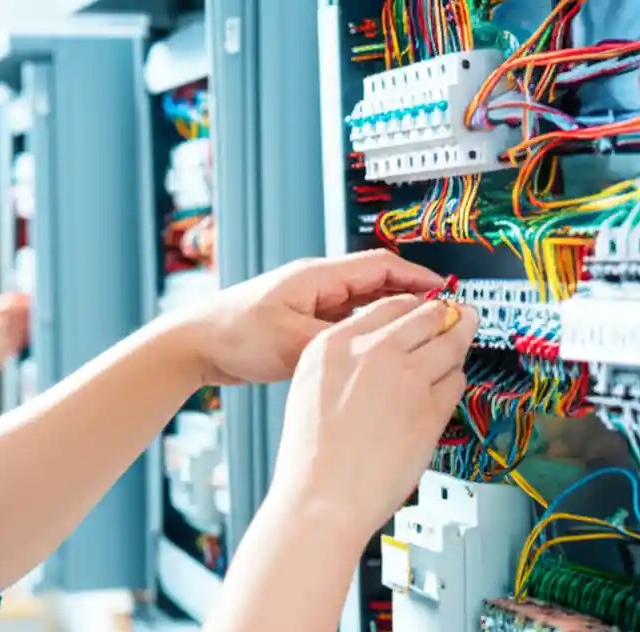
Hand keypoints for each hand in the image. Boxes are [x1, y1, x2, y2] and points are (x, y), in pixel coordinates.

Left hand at [178, 250, 443, 386]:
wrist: (195, 346)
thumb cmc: (232, 335)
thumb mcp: (292, 344)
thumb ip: (337, 344)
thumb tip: (376, 350)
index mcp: (317, 277)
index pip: (381, 267)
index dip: (417, 278)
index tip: (444, 294)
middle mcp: (315, 286)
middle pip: (377, 285)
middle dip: (410, 300)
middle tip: (439, 319)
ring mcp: (308, 305)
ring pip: (361, 308)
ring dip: (387, 320)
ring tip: (415, 340)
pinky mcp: (299, 326)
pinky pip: (344, 326)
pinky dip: (364, 336)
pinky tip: (376, 357)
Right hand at [270, 295, 477, 533]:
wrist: (322, 497)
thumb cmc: (312, 456)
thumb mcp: (313, 388)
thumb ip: (346, 362)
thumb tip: (380, 352)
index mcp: (335, 343)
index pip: (390, 305)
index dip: (416, 306)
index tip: (426, 310)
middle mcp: (372, 351)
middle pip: (428, 315)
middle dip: (449, 315)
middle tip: (462, 316)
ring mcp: (407, 377)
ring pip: (451, 343)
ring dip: (460, 343)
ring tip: (466, 341)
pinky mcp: (432, 407)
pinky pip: (457, 381)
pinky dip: (456, 381)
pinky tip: (449, 387)